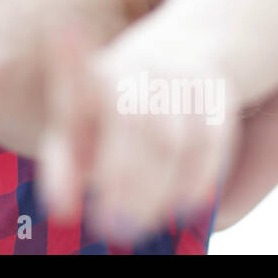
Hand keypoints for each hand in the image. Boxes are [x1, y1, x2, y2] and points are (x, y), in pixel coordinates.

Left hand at [37, 15, 237, 242]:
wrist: (188, 49)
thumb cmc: (116, 106)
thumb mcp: (81, 122)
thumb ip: (65, 165)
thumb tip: (62, 210)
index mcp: (95, 76)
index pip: (75, 91)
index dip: (70, 132)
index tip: (63, 200)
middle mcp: (136, 70)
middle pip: (130, 123)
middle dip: (122, 179)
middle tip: (111, 228)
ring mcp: (178, 79)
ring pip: (168, 139)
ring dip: (154, 190)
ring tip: (138, 227)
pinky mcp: (215, 95)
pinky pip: (209, 141)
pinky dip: (196, 180)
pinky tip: (182, 209)